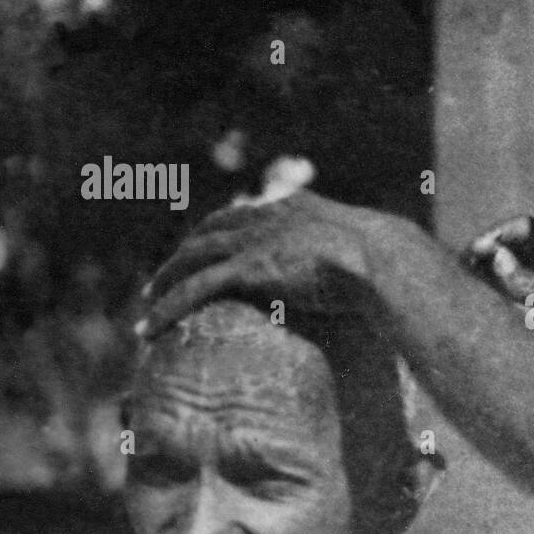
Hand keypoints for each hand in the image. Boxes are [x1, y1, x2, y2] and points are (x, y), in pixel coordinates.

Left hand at [140, 190, 380, 336]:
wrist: (381, 260)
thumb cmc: (387, 263)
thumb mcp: (365, 248)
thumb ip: (351, 252)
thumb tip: (367, 274)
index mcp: (291, 205)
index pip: (241, 214)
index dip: (217, 232)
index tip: (204, 250)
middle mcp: (264, 216)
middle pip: (207, 232)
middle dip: (182, 255)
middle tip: (163, 280)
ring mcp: (253, 240)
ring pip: (191, 260)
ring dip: (163, 284)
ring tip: (147, 306)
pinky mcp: (247, 268)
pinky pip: (194, 289)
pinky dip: (168, 307)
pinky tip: (150, 328)